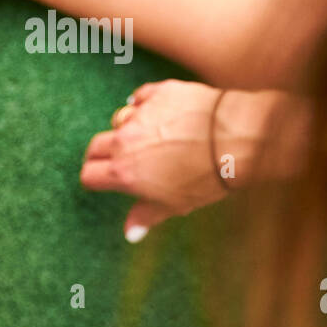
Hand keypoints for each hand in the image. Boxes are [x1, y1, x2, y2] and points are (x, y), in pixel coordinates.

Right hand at [80, 81, 308, 240]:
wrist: (236, 139)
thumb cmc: (207, 177)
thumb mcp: (176, 204)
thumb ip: (146, 216)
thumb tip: (130, 233)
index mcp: (125, 171)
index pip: (90, 175)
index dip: (94, 180)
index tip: (103, 181)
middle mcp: (126, 140)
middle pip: (95, 146)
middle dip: (102, 156)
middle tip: (116, 162)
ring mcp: (141, 113)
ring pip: (118, 119)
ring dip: (126, 129)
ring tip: (148, 138)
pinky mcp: (159, 92)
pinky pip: (140, 97)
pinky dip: (144, 105)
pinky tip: (158, 114)